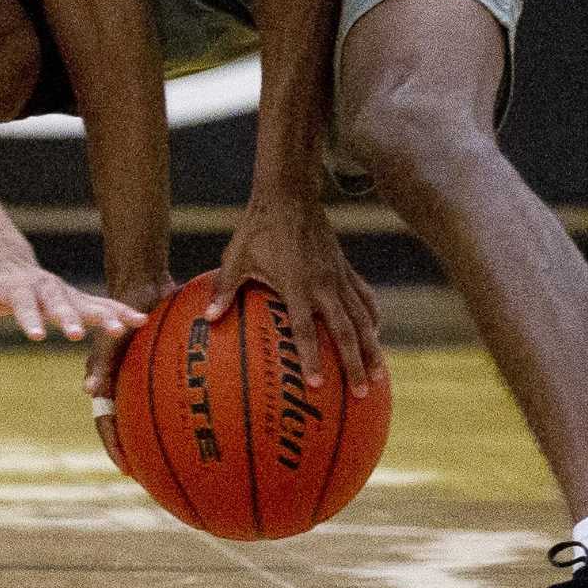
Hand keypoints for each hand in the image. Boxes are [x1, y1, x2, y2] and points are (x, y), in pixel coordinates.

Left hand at [0, 257, 146, 341]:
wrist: (6, 263)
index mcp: (18, 288)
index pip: (24, 304)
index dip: (29, 319)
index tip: (37, 336)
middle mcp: (45, 287)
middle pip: (58, 302)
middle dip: (69, 317)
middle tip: (77, 335)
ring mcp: (64, 291)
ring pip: (86, 301)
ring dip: (103, 314)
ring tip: (123, 328)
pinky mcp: (78, 297)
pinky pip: (102, 303)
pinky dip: (119, 310)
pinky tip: (141, 320)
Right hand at [84, 273, 179, 474]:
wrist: (142, 280)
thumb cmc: (126, 304)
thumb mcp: (112, 336)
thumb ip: (101, 362)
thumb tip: (90, 392)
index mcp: (104, 377)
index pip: (105, 420)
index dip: (114, 447)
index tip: (128, 470)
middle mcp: (118, 378)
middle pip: (122, 423)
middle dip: (132, 449)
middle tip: (148, 474)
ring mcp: (134, 372)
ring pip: (140, 411)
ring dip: (148, 434)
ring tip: (170, 458)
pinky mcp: (149, 364)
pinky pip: (158, 393)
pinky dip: (169, 410)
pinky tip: (193, 421)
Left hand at [209, 194, 383, 396]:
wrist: (289, 196)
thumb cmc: (257, 228)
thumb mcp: (235, 259)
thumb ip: (223, 290)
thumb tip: (206, 319)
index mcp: (296, 287)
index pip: (305, 331)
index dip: (311, 358)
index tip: (317, 384)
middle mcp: (323, 286)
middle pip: (345, 333)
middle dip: (356, 364)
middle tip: (362, 391)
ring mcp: (338, 277)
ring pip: (363, 319)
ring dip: (373, 347)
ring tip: (381, 374)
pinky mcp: (346, 268)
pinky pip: (365, 297)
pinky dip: (373, 317)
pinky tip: (377, 333)